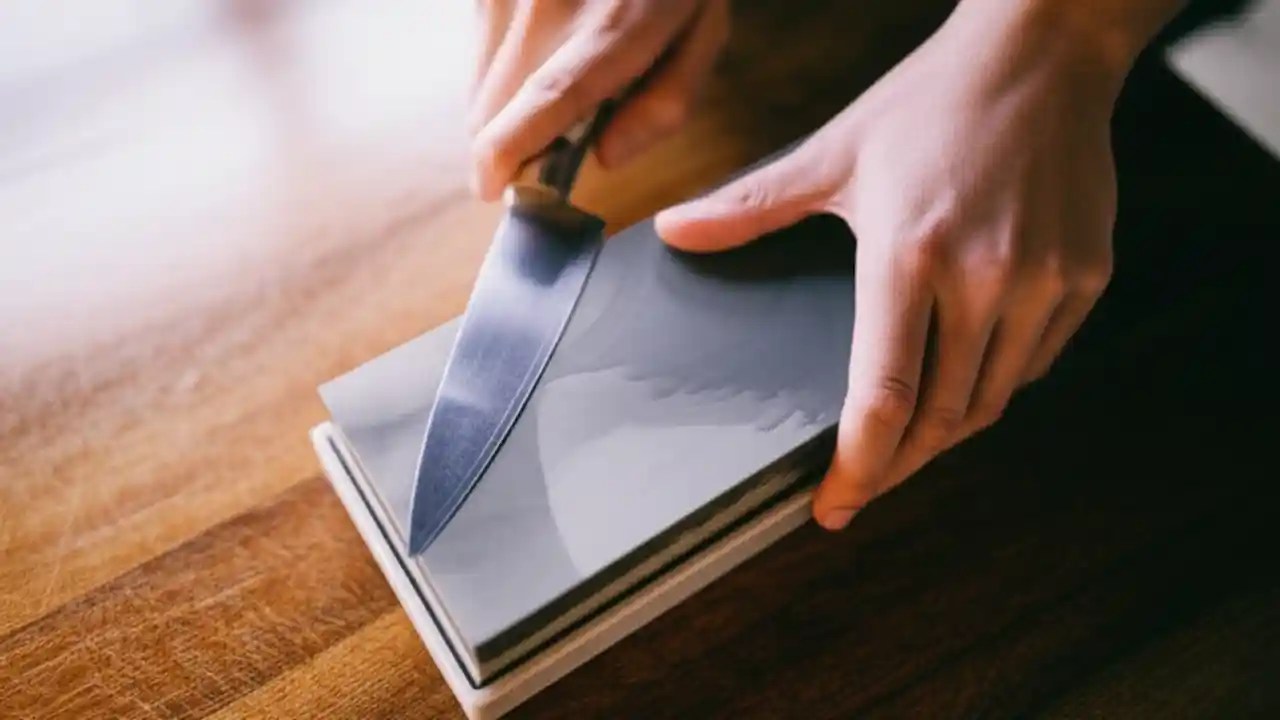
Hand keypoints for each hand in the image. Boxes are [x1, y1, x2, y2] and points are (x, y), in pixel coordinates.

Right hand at [469, 0, 729, 199]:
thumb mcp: (700, 33)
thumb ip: (665, 103)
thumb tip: (603, 156)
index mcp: (616, 25)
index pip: (550, 97)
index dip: (511, 150)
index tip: (491, 186)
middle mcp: (550, 2)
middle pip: (495, 106)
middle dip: (510, 141)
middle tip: (546, 141)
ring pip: (479, 83)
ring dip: (505, 103)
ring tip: (554, 70)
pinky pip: (476, 50)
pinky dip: (501, 67)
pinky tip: (541, 41)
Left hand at [657, 1, 1135, 529]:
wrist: (1041, 53)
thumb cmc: (930, 101)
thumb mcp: (833, 152)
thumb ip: (750, 205)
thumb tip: (673, 231)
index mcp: (909, 253)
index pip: (883, 397)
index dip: (857, 468)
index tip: (832, 507)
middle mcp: (984, 277)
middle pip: (939, 418)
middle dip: (894, 468)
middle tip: (859, 489)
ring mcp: (1043, 280)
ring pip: (990, 402)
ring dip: (943, 437)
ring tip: (903, 449)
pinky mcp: (1085, 278)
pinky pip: (1034, 364)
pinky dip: (994, 387)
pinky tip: (961, 384)